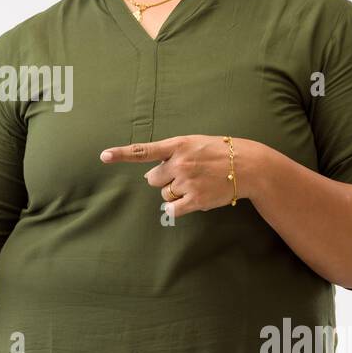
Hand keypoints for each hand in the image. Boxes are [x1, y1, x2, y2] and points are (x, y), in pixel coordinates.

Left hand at [98, 135, 263, 216]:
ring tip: (196, 183)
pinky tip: (192, 199)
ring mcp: (187, 182)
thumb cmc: (218, 153)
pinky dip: (177, 207)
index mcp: (177, 145)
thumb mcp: (194, 143)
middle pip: (152, 179)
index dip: (122, 154)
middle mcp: (179, 163)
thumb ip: (171, 154)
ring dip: (175, 192)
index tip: (103, 156)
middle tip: (186, 174)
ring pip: (164, 194)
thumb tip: (149, 175)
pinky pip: (172, 209)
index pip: (144, 150)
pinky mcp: (195, 200)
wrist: (247, 166)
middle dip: (165, 178)